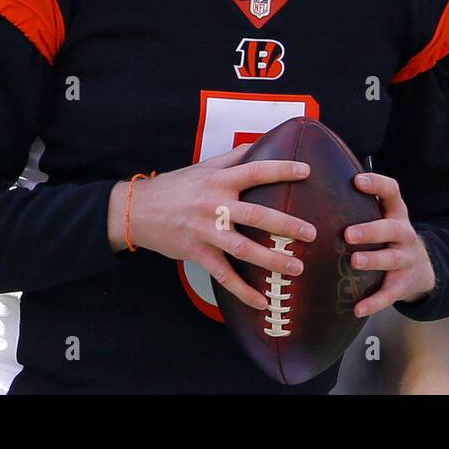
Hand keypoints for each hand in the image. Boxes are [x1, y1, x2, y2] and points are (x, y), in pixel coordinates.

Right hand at [108, 143, 317, 311]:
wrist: (138, 210)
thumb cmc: (174, 187)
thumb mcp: (201, 168)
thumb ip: (231, 159)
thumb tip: (257, 145)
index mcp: (218, 180)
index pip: (255, 171)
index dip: (281, 169)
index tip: (306, 171)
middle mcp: (214, 205)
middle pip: (255, 215)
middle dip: (286, 225)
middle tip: (311, 232)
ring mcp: (205, 232)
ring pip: (243, 248)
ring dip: (272, 260)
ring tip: (296, 268)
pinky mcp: (197, 253)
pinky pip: (223, 276)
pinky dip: (242, 291)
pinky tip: (261, 302)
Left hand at [344, 171, 435, 316]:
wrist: (420, 269)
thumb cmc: (387, 237)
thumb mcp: (382, 216)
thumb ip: (358, 203)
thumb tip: (313, 182)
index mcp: (395, 213)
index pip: (392, 192)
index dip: (376, 185)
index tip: (357, 180)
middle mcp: (403, 234)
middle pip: (391, 229)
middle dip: (370, 230)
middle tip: (348, 234)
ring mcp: (405, 260)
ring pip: (391, 260)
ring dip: (373, 260)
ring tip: (355, 261)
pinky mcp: (402, 285)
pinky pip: (389, 294)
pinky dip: (374, 302)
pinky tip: (358, 308)